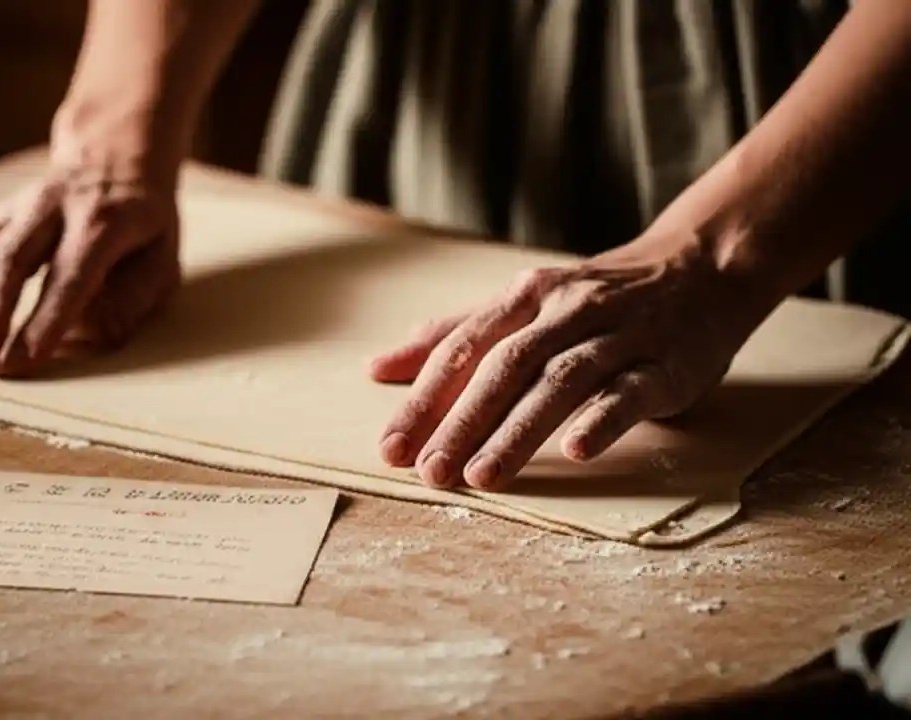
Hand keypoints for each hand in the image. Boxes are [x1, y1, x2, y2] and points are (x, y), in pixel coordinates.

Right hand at [0, 168, 179, 375]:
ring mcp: (14, 208)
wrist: (116, 159)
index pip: (71, 272)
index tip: (28, 357)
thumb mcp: (161, 260)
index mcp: (102, 221)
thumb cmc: (143, 228)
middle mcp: (51, 208)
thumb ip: (132, 298)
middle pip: (11, 258)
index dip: (49, 315)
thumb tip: (94, 333)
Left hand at [368, 233, 777, 490]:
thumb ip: (456, 335)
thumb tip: (379, 367)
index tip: (391, 448)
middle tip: (429, 472)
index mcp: (525, 296)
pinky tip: (577, 451)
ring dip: (519, 431)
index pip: (464, 348)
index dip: (424, 398)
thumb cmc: (597, 298)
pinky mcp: (667, 364)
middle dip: (462, 422)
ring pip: (561, 381)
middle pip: (506, 367)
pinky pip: (631, 392)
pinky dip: (603, 420)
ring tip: (483, 477)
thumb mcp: (524, 303)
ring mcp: (620, 335)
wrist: (703, 266)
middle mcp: (567, 311)